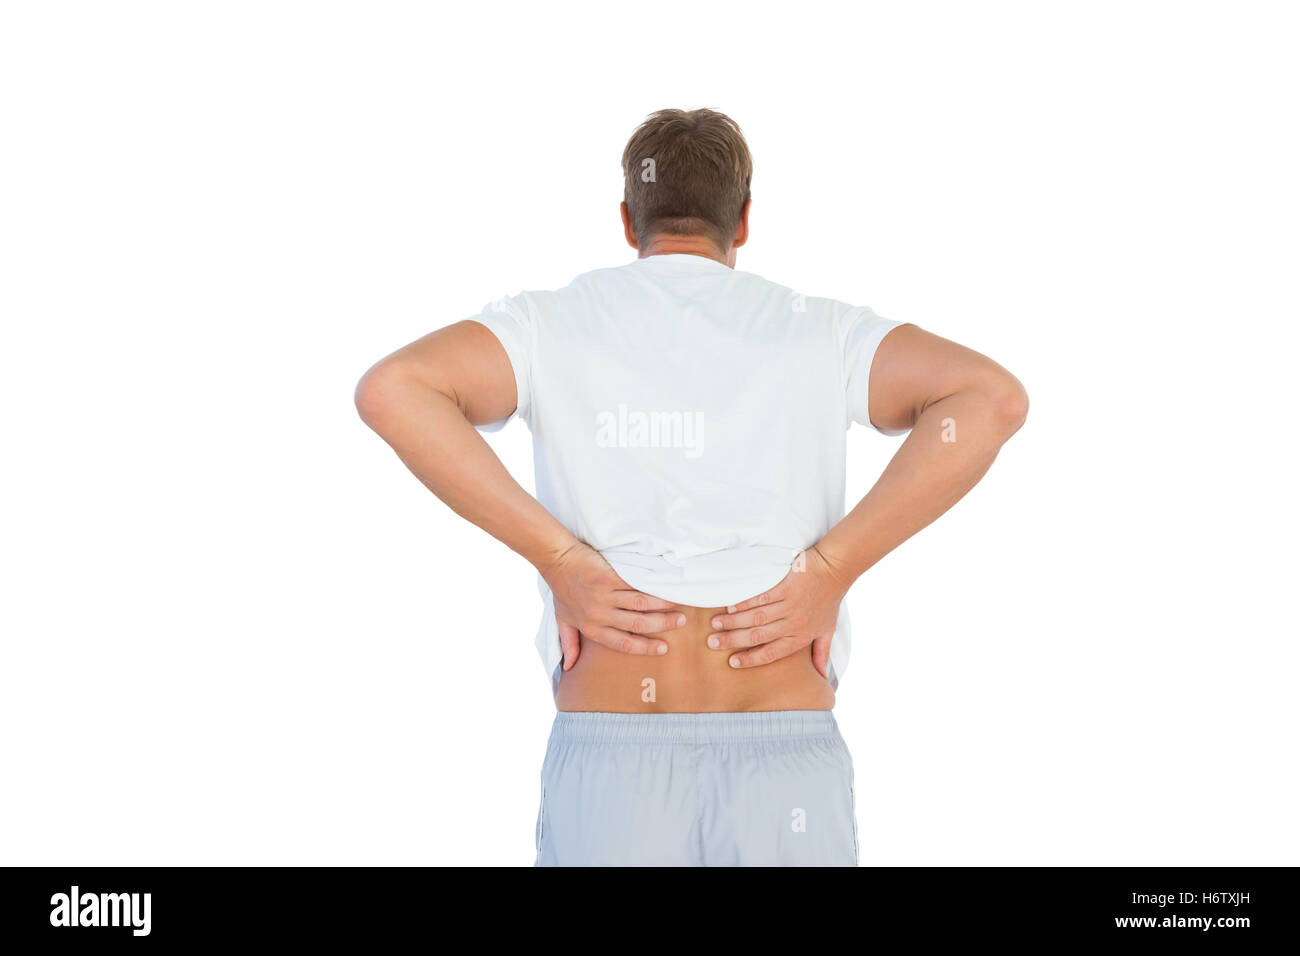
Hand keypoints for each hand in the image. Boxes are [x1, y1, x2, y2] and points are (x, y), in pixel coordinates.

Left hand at [539, 541, 686, 670]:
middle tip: (680, 622)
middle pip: (637, 624)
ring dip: (661, 604)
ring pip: (640, 603)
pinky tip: (664, 584)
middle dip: (662, 624)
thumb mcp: (562, 620)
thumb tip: (569, 668)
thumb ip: (569, 642)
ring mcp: (603, 595)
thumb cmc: (562, 590)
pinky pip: (634, 583)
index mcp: (591, 628)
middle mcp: (599, 614)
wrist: (556, 559)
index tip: (664, 649)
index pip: (623, 643)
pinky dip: (651, 585)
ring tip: (676, 603)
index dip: (645, 647)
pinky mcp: (607, 576)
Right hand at [707, 546, 853, 676]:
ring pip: (756, 617)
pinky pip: (761, 597)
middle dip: (733, 641)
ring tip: (716, 624)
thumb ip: (820, 654)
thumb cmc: (830, 600)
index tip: (732, 663)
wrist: (836, 570)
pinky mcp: (786, 585)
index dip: (751, 659)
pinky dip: (745, 602)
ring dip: (734, 621)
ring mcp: (790, 604)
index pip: (772, 653)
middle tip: (713, 643)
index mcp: (801, 637)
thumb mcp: (827, 630)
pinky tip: (730, 606)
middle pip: (759, 636)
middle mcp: (794, 623)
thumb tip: (820, 677)